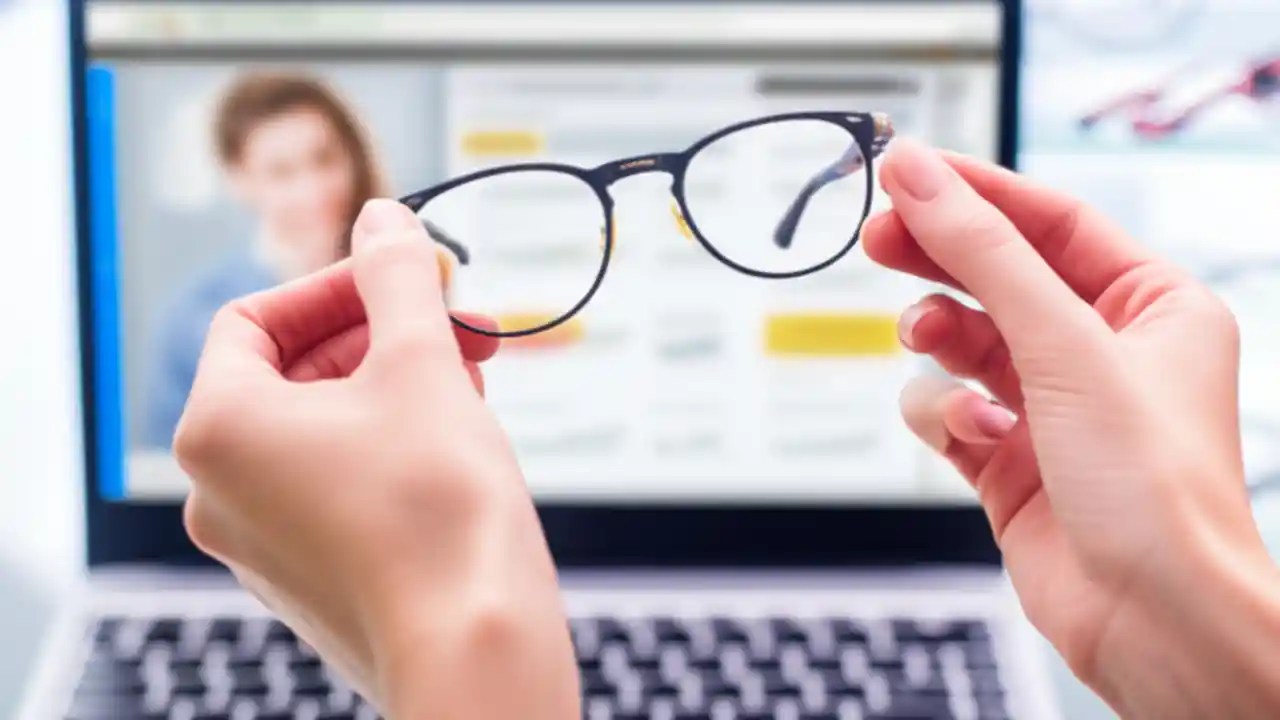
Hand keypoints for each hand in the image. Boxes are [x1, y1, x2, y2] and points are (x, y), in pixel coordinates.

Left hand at [175, 200, 578, 719]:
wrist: (476, 651)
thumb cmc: (439, 510)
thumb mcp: (420, 364)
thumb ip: (395, 277)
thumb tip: (383, 217)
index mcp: (219, 429)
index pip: (254, 320)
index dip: (333, 284)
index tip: (405, 277)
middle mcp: (220, 490)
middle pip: (293, 372)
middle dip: (381, 334)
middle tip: (457, 321)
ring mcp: (262, 541)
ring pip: (323, 428)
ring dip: (395, 384)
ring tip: (471, 373)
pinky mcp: (310, 575)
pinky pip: (337, 481)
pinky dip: (390, 442)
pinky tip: (458, 433)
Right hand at [864, 140, 1279, 718]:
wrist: (1151, 619)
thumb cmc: (1156, 490)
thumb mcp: (1064, 344)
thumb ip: (982, 253)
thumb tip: (919, 177)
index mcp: (1149, 306)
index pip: (1050, 221)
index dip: (976, 190)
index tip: (906, 168)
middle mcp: (1100, 351)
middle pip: (996, 274)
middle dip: (938, 256)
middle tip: (878, 235)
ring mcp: (1050, 406)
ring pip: (962, 341)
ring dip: (939, 339)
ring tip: (927, 338)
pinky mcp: (1006, 458)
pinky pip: (947, 408)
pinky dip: (945, 415)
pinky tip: (974, 434)